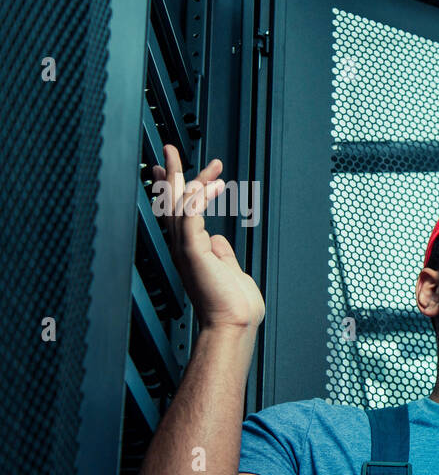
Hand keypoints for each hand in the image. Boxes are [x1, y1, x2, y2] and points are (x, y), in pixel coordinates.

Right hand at [150, 143, 264, 331]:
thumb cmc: (233, 306)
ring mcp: (188, 250)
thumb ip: (222, 252)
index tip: (183, 171)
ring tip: (195, 159)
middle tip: (170, 150)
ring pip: (178, 205)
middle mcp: (185, 248)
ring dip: (185, 178)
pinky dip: (197, 198)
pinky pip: (190, 217)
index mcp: (192, 250)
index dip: (178, 189)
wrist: (233, 325)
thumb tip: (219, 239)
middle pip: (171, 203)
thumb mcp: (229, 270)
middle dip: (172, 174)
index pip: (180, 213)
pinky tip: (208, 184)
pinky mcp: (194, 252)